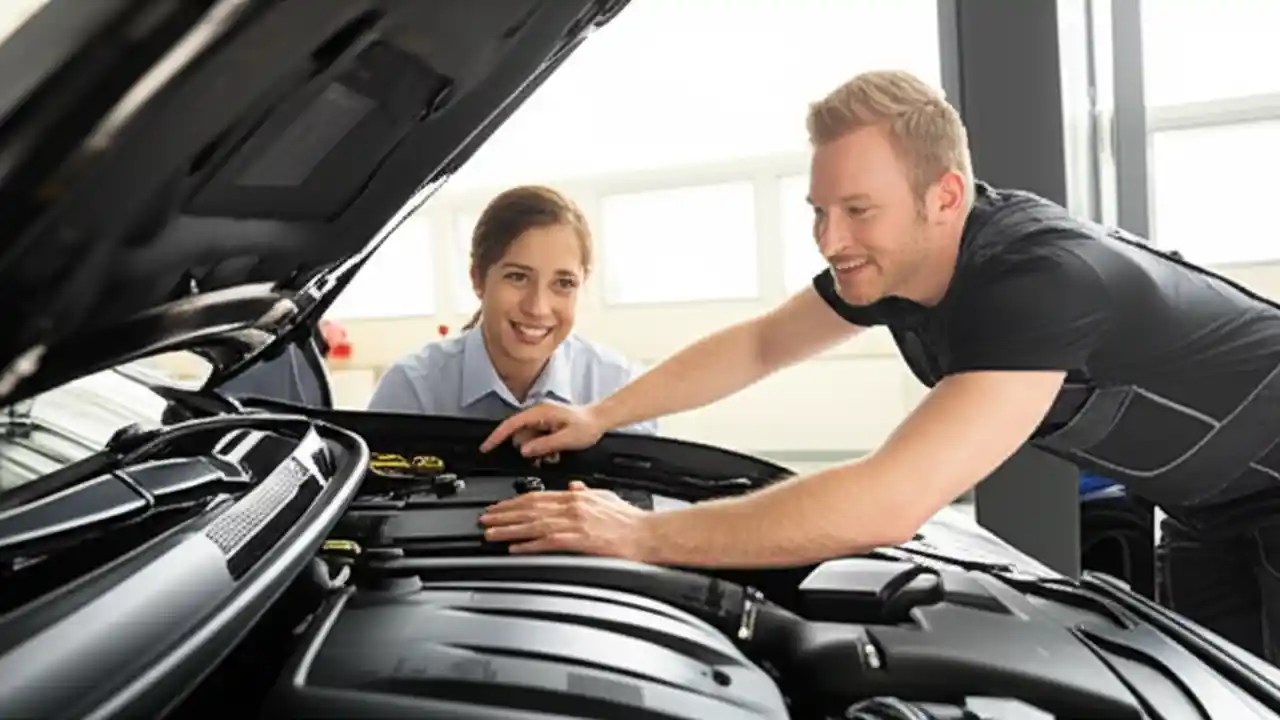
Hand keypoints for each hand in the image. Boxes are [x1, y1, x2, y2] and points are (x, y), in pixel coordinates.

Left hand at [478, 481, 652, 559]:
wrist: (645, 533)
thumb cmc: (629, 519)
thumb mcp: (605, 496)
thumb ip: (586, 491)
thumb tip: (573, 486)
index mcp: (575, 496)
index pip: (537, 497)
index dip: (514, 502)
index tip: (499, 507)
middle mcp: (571, 507)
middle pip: (529, 509)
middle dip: (504, 514)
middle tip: (485, 519)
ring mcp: (574, 524)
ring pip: (533, 524)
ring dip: (509, 529)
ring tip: (491, 533)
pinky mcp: (579, 541)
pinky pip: (548, 543)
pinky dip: (529, 545)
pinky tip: (515, 548)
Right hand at [480, 402, 606, 457]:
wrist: (600, 420)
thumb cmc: (587, 425)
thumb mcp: (567, 439)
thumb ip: (544, 445)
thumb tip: (524, 451)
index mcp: (540, 412)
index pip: (511, 424)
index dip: (496, 437)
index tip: (486, 448)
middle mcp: (538, 414)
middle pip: (520, 436)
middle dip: (529, 449)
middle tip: (547, 455)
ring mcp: (542, 419)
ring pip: (528, 440)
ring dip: (538, 451)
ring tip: (555, 453)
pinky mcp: (546, 425)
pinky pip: (537, 440)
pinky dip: (543, 448)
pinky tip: (556, 451)